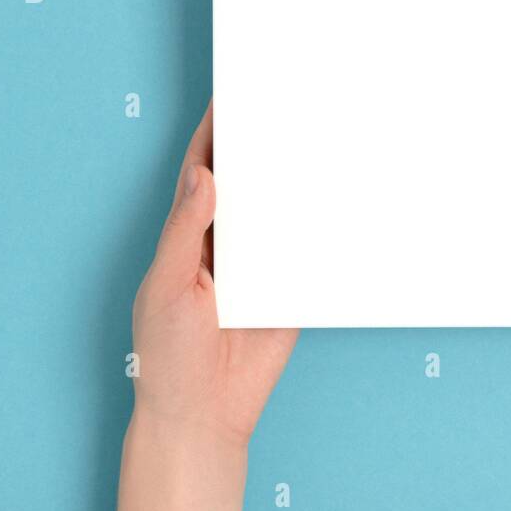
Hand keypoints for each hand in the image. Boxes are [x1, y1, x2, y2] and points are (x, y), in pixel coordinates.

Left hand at [115, 101, 297, 510]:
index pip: (201, 171)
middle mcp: (224, 244)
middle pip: (247, 183)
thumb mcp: (168, 285)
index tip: (232, 94)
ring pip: (281, 213)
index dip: (214, 133)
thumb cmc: (167, 354)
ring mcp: (259, 267)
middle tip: (287, 104)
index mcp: (187, 235)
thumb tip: (204, 174)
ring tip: (322, 139)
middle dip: (264, 147)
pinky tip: (343, 200)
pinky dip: (325, 229)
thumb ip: (186, 230)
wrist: (203, 416)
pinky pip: (309, 253)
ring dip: (298, 182)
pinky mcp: (288, 291)